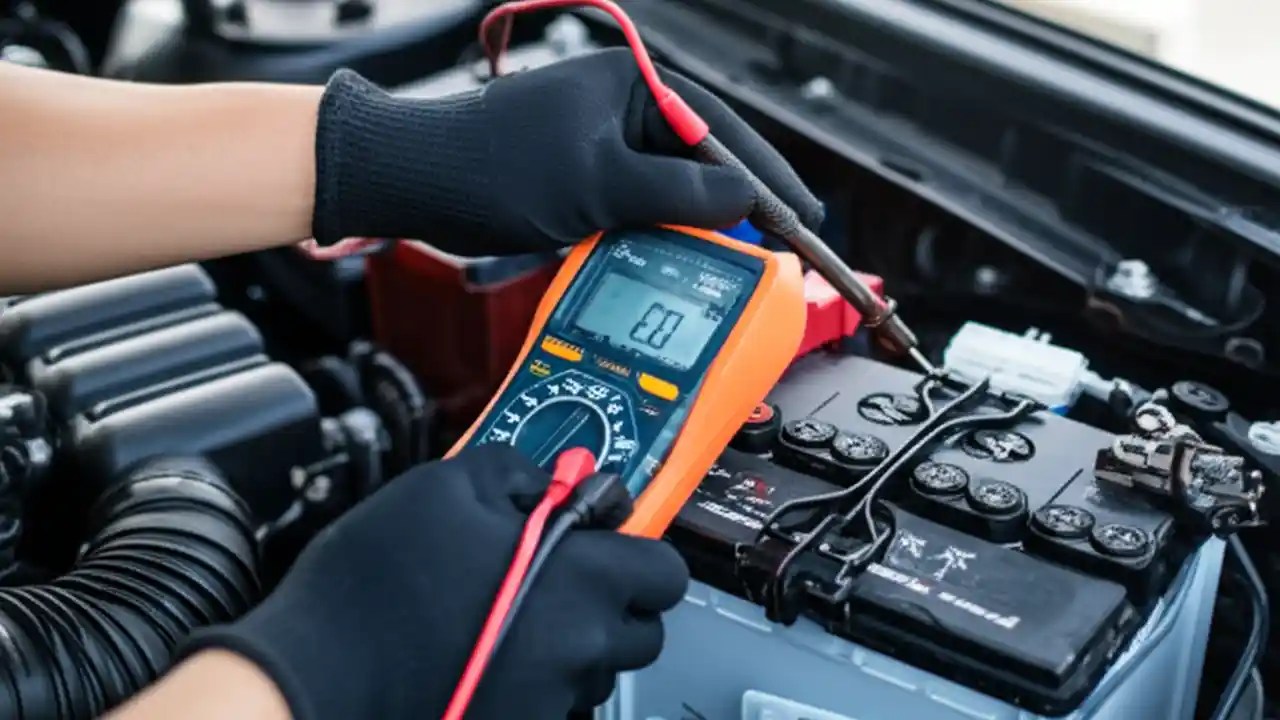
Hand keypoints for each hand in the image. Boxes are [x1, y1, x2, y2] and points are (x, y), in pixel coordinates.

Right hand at [177, 446, 689, 719]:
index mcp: (584, 580)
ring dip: (570, 645)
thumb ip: (520, 475)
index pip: (665, 572)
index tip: (601, 541)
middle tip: (556, 581)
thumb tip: (552, 482)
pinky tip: (484, 658)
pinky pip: (551, 703)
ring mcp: (553, 698)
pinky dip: (532, 682)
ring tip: (509, 622)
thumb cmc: (377, 583)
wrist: (316, 675)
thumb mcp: (448, 486)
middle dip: (610, 603)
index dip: (636, 552)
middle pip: (641, 630)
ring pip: (595, 670)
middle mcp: (584, 647)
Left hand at [311, 48, 822, 253]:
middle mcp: (625, 110)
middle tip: (779, 248)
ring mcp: (605, 147)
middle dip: (738, 207)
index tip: (805, 215)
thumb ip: (676, 194)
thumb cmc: (492, 165)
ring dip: (697, 227)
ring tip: (735, 260)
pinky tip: (677, 259)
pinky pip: (641, 209)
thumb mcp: (598, 182)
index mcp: (635, 86)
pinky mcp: (585, 180)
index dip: (769, 177)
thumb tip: (741, 201)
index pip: (726, 131)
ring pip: (673, 193)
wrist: (419, 183)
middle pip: (704, 163)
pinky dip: (660, 235)